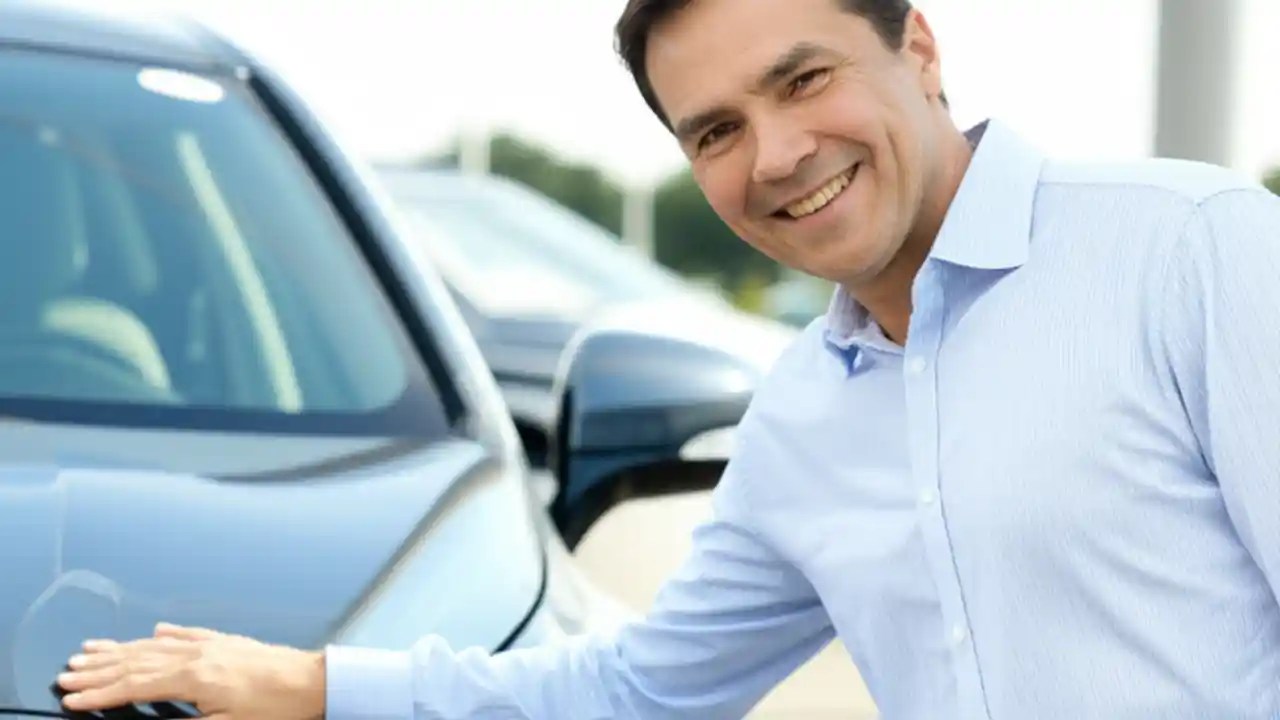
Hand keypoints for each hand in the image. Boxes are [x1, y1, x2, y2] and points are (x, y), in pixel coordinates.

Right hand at [56, 623, 325, 719]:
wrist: (316, 682)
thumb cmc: (277, 709)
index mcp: (195, 677)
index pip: (134, 685)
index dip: (100, 693)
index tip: (71, 696)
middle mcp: (199, 655)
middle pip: (138, 660)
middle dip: (99, 668)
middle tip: (68, 671)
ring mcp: (213, 645)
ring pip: (157, 645)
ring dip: (122, 648)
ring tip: (93, 649)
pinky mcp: (228, 642)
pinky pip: (188, 634)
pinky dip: (166, 634)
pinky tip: (154, 631)